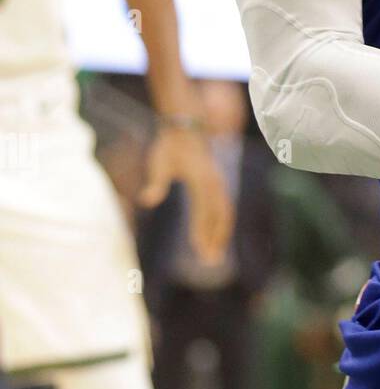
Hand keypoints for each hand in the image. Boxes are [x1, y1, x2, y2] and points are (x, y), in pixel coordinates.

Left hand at [139, 126, 233, 264]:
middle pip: (219, 216)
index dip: (201, 231)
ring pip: (225, 213)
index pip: (203, 211)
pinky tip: (217, 237)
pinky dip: (222, 224)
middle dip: (215, 239)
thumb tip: (146, 200)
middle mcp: (214, 182)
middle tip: (209, 261)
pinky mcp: (217, 183)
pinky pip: (224, 207)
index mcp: (201, 179)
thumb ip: (155, 183)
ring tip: (214, 255)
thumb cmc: (169, 146)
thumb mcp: (158, 162)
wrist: (186, 127)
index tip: (198, 250)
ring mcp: (218, 182)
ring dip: (221, 235)